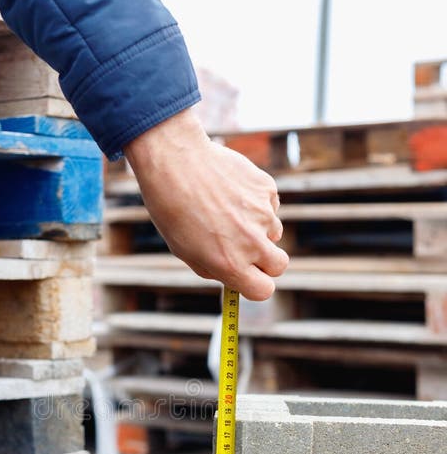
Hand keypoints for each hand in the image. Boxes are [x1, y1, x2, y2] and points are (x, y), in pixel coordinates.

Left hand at [124, 108, 286, 299]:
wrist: (175, 163)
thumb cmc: (173, 210)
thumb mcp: (186, 251)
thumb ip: (214, 268)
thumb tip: (235, 276)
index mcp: (231, 264)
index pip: (264, 291)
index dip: (258, 285)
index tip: (251, 277)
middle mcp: (251, 243)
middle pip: (279, 265)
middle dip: (267, 262)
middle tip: (248, 249)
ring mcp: (263, 214)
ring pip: (274, 232)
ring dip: (259, 228)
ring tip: (228, 211)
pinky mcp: (267, 189)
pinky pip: (270, 205)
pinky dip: (256, 203)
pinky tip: (231, 192)